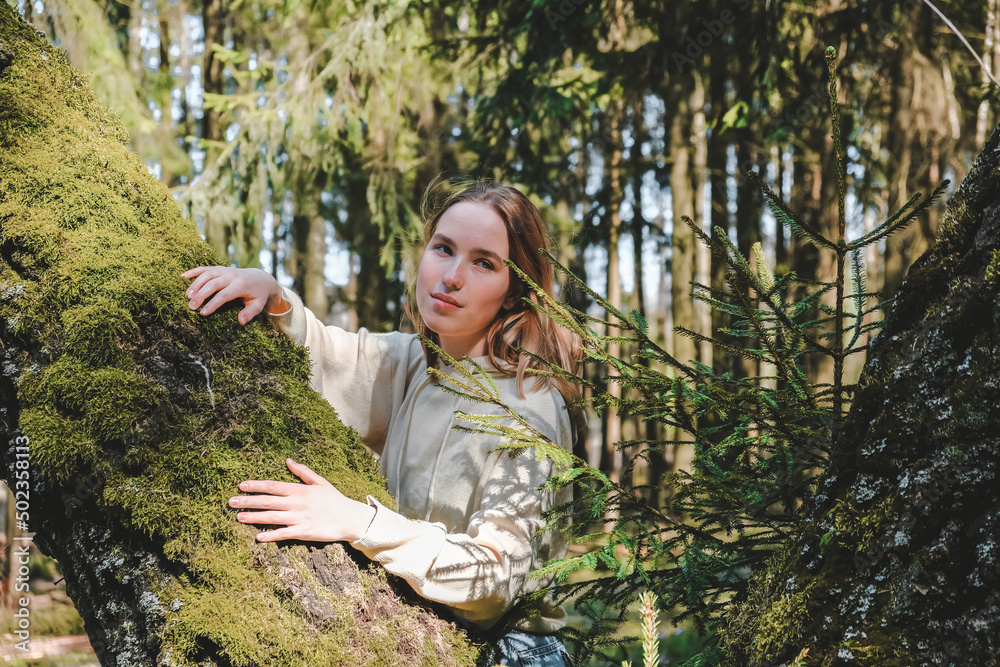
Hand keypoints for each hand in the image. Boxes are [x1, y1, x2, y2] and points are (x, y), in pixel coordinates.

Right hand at [182, 266, 285, 324]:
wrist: (259, 278)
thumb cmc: (257, 295)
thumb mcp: (258, 305)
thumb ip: (250, 313)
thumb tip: (241, 322)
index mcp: (241, 285)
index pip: (224, 295)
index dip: (213, 304)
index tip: (202, 313)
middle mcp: (231, 275)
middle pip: (213, 283)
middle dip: (201, 295)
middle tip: (191, 306)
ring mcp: (224, 270)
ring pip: (207, 274)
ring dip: (196, 284)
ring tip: (187, 296)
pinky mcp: (219, 268)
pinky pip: (205, 268)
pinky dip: (193, 271)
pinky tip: (183, 276)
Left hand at [229, 458, 375, 542]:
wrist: (350, 517)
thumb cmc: (334, 499)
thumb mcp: (320, 482)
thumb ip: (302, 471)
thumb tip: (288, 460)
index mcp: (299, 490)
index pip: (273, 486)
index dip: (256, 485)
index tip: (241, 486)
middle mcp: (297, 503)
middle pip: (268, 501)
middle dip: (248, 501)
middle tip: (231, 502)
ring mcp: (299, 518)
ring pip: (272, 517)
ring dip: (254, 517)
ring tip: (238, 517)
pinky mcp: (304, 532)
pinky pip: (284, 534)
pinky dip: (271, 535)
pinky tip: (258, 537)